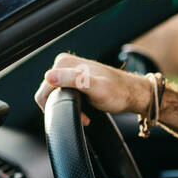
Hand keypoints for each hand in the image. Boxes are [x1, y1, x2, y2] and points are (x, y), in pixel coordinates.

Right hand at [33, 52, 152, 124]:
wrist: (132, 94)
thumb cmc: (118, 92)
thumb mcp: (96, 88)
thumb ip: (74, 80)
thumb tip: (50, 77)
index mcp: (64, 63)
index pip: (44, 89)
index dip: (58, 105)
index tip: (78, 111)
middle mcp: (64, 64)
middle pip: (49, 93)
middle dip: (64, 107)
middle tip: (84, 115)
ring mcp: (68, 72)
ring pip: (56, 96)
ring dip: (68, 108)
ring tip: (86, 113)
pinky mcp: (73, 79)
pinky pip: (63, 96)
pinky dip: (73, 105)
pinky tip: (86, 109)